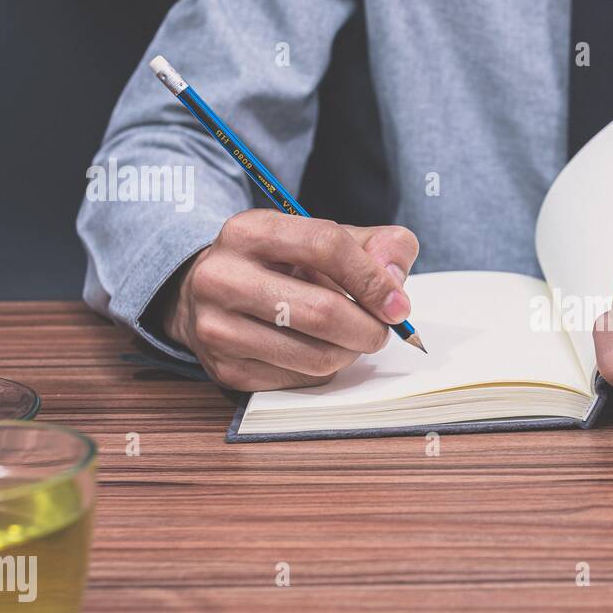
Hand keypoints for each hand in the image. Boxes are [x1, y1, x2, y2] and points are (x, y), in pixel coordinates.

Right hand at [160, 209, 417, 389]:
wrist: (215, 295)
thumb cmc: (283, 264)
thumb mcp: (325, 237)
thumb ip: (376, 245)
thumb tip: (395, 283)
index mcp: (249, 231)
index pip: (327, 245)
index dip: (373, 278)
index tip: (398, 305)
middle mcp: (223, 277)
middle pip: (323, 311)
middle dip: (369, 327)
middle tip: (381, 330)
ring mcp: (217, 328)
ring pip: (317, 356)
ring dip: (351, 352)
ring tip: (350, 338)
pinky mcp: (226, 370)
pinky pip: (301, 381)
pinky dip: (325, 370)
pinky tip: (317, 350)